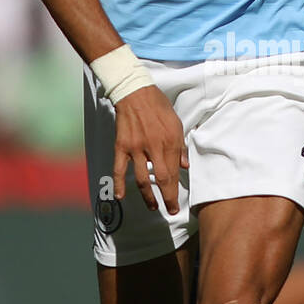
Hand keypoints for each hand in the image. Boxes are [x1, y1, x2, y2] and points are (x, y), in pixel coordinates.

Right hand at [112, 85, 188, 214]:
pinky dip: (119, 183)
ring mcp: (136, 148)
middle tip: (168, 211)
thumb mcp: (176, 123)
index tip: (176, 204)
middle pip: (160, 180)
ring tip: (152, 206)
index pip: (173, 172)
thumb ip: (180, 146)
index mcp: (170, 142)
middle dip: (166, 198)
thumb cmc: (158, 106)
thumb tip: (185, 166)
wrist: (135, 92)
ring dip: (147, 196)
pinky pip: (119, 168)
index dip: (175, 191)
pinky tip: (120, 197)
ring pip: (141, 178)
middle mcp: (154, 148)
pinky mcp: (122, 146)